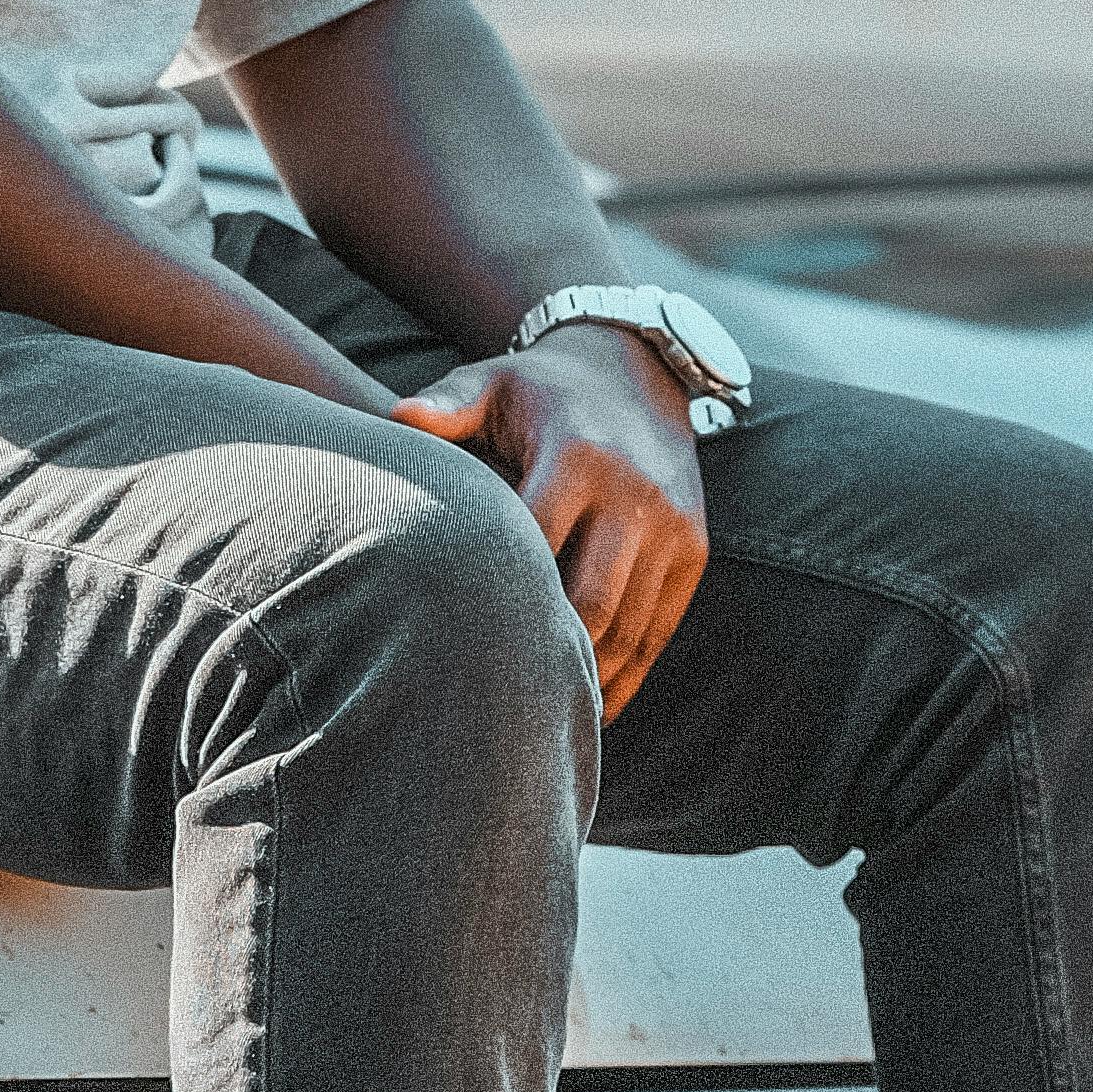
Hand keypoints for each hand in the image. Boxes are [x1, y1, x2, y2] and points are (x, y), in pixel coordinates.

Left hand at [396, 327, 711, 712]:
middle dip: (546, 656)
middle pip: (590, 600)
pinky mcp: (694, 550)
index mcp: (578, 456)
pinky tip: (590, 703)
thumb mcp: (491, 382)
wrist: (638, 370)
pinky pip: (660, 627)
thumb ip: (446, 405)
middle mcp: (634, 494)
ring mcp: (672, 526)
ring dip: (588, 679)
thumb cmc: (539, 390)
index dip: (499, 601)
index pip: (536, 546)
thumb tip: (398, 418)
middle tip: (493, 705)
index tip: (455, 648)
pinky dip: (627, 673)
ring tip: (537, 721)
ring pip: (629, 625)